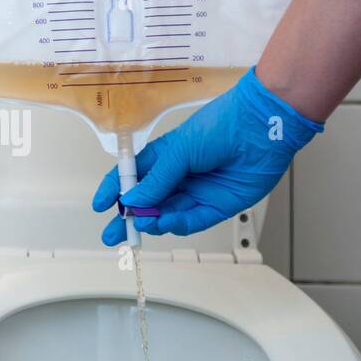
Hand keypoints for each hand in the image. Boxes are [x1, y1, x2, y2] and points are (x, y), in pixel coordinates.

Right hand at [91, 68, 324, 245]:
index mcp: (164, 157)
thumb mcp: (178, 151)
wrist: (260, 128)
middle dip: (128, 219)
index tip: (100, 204)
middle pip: (147, 203)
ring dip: (153, 221)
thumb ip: (156, 180)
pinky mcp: (218, 205)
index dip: (115, 191)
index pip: (133, 178)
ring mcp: (198, 192)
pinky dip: (177, 223)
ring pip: (167, 214)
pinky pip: (192, 220)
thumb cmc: (221, 126)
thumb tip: (133, 202)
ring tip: (143, 223)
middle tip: (113, 234)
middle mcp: (179, 176)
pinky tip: (166, 221)